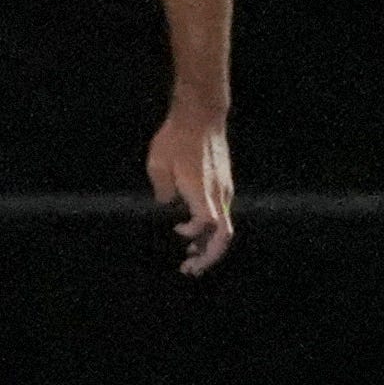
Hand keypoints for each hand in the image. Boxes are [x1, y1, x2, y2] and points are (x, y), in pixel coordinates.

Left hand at [146, 109, 233, 275]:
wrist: (201, 115)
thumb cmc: (177, 137)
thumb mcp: (158, 163)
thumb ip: (162, 190)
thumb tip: (166, 205)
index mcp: (202, 189)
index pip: (208, 224)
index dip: (194, 235)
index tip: (176, 230)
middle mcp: (219, 193)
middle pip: (224, 235)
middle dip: (209, 257)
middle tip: (189, 269)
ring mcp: (225, 189)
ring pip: (225, 227)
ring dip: (209, 245)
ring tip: (191, 256)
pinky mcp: (225, 184)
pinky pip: (222, 214)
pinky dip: (211, 230)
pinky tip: (196, 232)